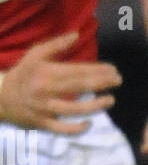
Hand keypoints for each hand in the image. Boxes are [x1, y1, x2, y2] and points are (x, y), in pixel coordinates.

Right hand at [0, 32, 118, 131]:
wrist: (0, 98)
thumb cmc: (22, 75)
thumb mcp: (34, 55)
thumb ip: (55, 45)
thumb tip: (76, 34)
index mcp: (46, 72)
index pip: (77, 71)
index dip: (97, 70)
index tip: (113, 69)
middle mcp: (47, 90)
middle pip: (79, 87)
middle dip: (101, 83)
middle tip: (118, 80)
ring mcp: (45, 109)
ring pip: (74, 110)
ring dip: (95, 106)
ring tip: (111, 100)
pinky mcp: (43, 124)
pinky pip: (62, 130)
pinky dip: (77, 129)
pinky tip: (89, 123)